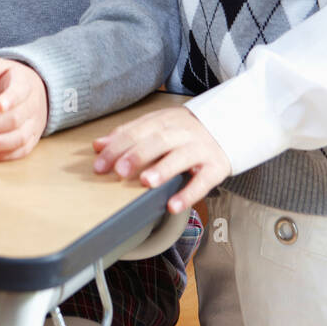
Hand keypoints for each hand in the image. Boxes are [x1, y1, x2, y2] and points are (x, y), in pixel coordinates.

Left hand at [0, 57, 48, 160]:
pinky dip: (4, 155)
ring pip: (18, 139)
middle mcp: (32, 107)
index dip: (10, 100)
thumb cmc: (16, 80)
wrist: (39, 90)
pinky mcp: (32, 139)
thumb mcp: (3, 67)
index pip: (20, 92)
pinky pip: (21, 151)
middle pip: (13, 120)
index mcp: (25, 85)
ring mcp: (34, 125)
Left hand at [92, 106, 231, 211]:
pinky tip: (173, 205)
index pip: (137, 131)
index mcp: (164, 120)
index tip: (99, 164)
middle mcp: (181, 132)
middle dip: (137, 155)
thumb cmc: (184, 131)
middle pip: (157, 140)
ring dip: (162, 169)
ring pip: (181, 157)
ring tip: (145, 182)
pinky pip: (203, 182)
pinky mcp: (216, 167)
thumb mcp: (157, 126)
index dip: (117, 147)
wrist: (229, 125)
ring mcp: (200, 149)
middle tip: (119, 171)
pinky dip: (188, 193)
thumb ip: (128, 135)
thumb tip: (97, 145)